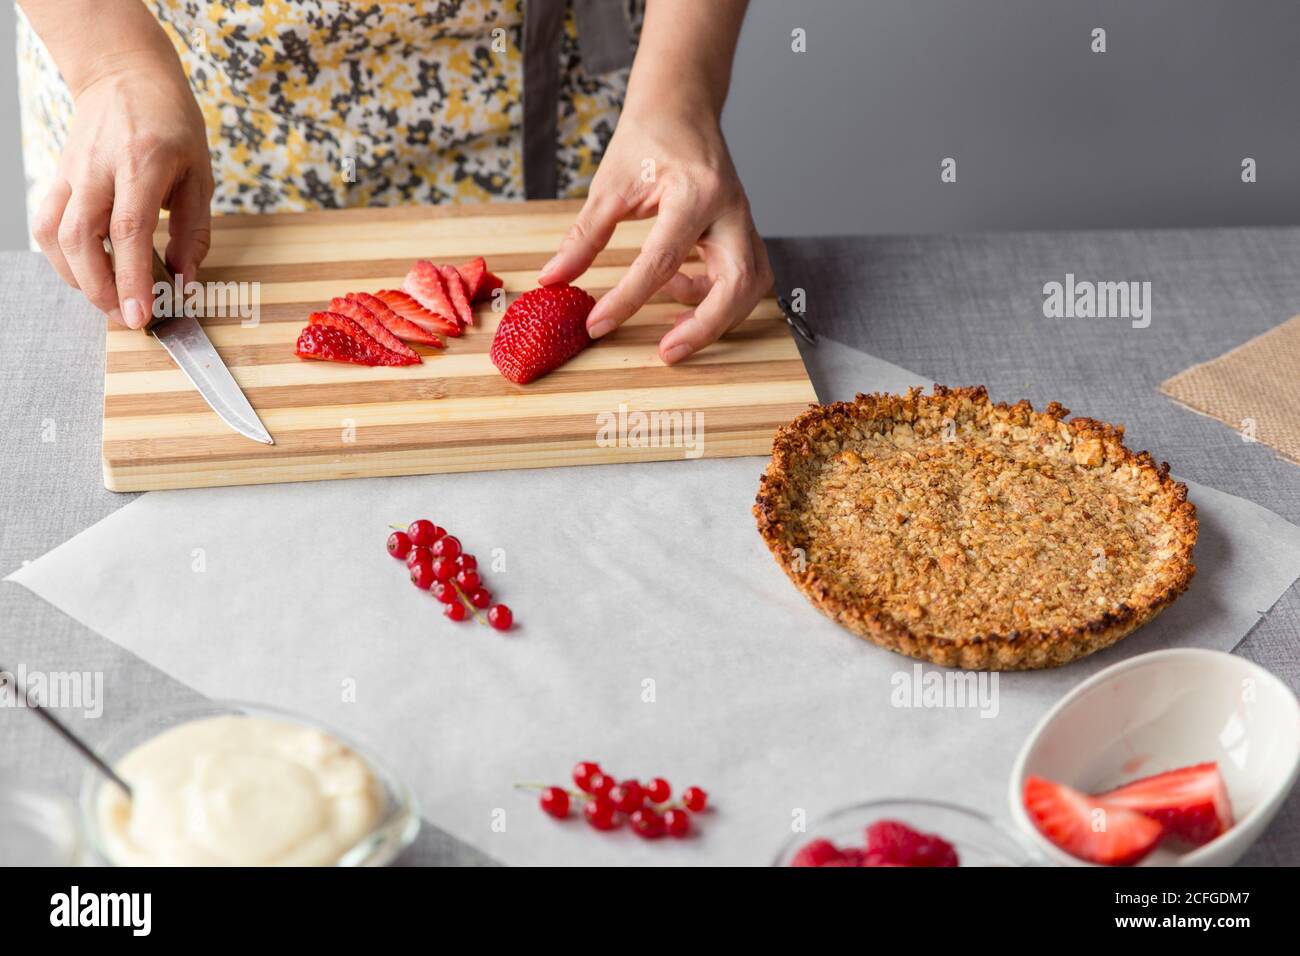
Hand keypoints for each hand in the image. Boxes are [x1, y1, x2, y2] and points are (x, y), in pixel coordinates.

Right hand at [32, 56, 211, 327]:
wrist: (123, 73)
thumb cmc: (170, 123)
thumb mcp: (200, 173)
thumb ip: (194, 231)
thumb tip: (185, 281)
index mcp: (142, 164)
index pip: (128, 232)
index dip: (131, 279)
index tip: (139, 316)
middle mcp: (98, 168)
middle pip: (81, 239)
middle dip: (100, 288)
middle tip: (126, 316)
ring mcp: (71, 172)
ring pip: (54, 235)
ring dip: (78, 278)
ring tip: (109, 299)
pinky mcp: (57, 177)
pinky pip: (46, 224)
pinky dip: (62, 258)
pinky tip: (87, 272)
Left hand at [538, 108, 771, 364]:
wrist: (680, 106)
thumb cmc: (647, 138)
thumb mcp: (608, 186)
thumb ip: (583, 237)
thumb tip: (553, 280)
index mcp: (695, 193)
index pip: (663, 261)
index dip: (628, 300)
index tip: (598, 324)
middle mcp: (730, 209)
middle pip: (738, 283)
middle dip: (707, 327)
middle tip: (667, 352)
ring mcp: (743, 220)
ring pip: (750, 286)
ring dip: (718, 317)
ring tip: (674, 329)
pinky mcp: (741, 231)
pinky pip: (741, 277)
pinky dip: (713, 297)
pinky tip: (676, 291)